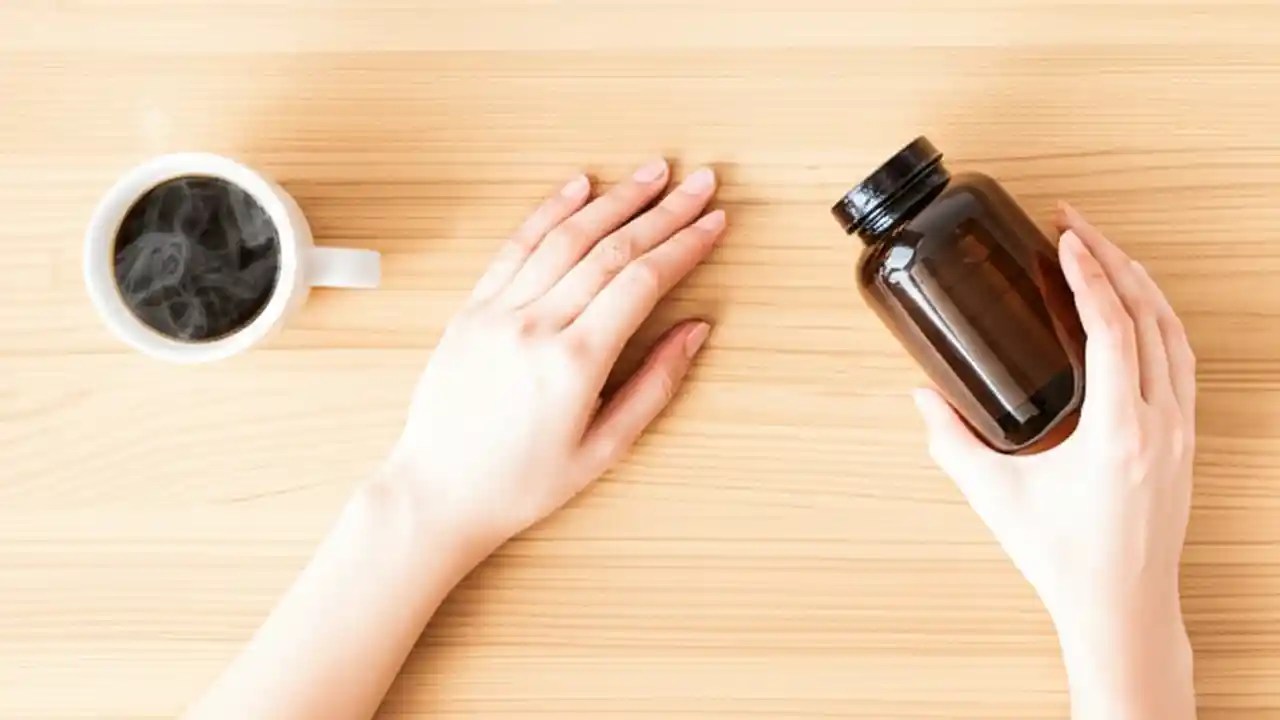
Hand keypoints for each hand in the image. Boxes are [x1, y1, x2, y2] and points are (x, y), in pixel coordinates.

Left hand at [385, 159, 723, 557]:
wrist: (437, 492)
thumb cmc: (521, 483)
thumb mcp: (603, 449)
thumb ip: (654, 385)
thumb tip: (695, 330)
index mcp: (574, 363)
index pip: (641, 281)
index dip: (683, 246)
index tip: (714, 222)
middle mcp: (535, 326)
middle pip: (611, 249)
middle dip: (662, 211)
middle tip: (700, 183)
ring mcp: (498, 312)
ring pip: (565, 237)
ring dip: (614, 200)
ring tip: (653, 174)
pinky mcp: (471, 309)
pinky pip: (515, 247)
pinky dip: (549, 211)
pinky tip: (578, 187)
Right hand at [913, 203, 1196, 717]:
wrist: (1121, 608)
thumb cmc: (1063, 558)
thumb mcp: (995, 497)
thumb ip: (951, 441)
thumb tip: (921, 397)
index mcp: (1119, 431)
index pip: (1113, 328)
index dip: (1089, 275)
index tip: (1065, 238)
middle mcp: (1160, 424)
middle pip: (1149, 316)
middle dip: (1113, 259)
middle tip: (1076, 225)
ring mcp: (1180, 431)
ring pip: (1174, 334)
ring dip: (1141, 285)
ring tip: (1106, 252)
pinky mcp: (1184, 442)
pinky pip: (1181, 362)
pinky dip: (1159, 322)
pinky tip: (1136, 310)